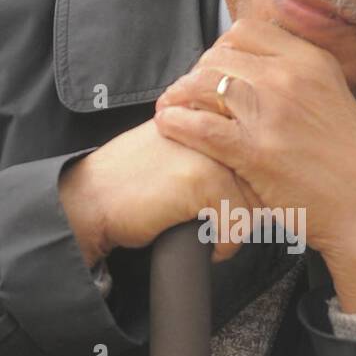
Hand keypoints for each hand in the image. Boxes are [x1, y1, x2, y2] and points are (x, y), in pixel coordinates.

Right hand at [58, 117, 259, 265]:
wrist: (91, 199)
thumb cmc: (134, 180)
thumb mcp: (180, 147)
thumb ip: (218, 144)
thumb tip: (264, 171)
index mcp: (209, 109)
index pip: (260, 146)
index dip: (256, 184)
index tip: (238, 205)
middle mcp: (213, 121)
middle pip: (264, 173)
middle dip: (251, 207)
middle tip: (225, 224)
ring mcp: (210, 148)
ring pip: (257, 199)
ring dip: (241, 228)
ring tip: (215, 235)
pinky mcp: (203, 179)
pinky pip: (239, 222)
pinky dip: (226, 244)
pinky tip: (208, 246)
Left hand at [153, 17, 355, 275]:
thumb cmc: (353, 166)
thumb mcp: (336, 101)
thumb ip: (301, 80)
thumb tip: (263, 67)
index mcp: (313, 61)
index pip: (247, 31)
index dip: (222, 48)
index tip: (214, 68)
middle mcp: (291, 77)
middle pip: (220, 54)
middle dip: (197, 71)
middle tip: (189, 92)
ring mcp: (272, 112)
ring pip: (204, 83)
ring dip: (180, 94)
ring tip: (171, 107)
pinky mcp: (255, 151)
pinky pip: (200, 126)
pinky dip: (176, 123)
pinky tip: (168, 125)